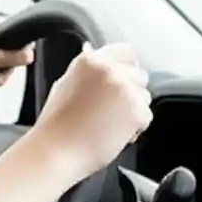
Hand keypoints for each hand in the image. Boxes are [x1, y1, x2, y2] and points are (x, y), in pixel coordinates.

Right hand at [30, 42, 151, 180]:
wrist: (56, 151)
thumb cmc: (55, 124)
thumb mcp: (65, 84)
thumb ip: (86, 69)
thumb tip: (92, 50)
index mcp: (91, 60)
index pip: (126, 51)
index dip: (126, 67)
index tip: (122, 79)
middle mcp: (110, 70)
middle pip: (139, 74)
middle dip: (130, 90)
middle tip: (111, 109)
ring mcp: (125, 90)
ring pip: (144, 95)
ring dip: (133, 109)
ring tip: (109, 123)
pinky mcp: (136, 112)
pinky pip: (146, 116)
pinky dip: (135, 127)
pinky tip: (114, 133)